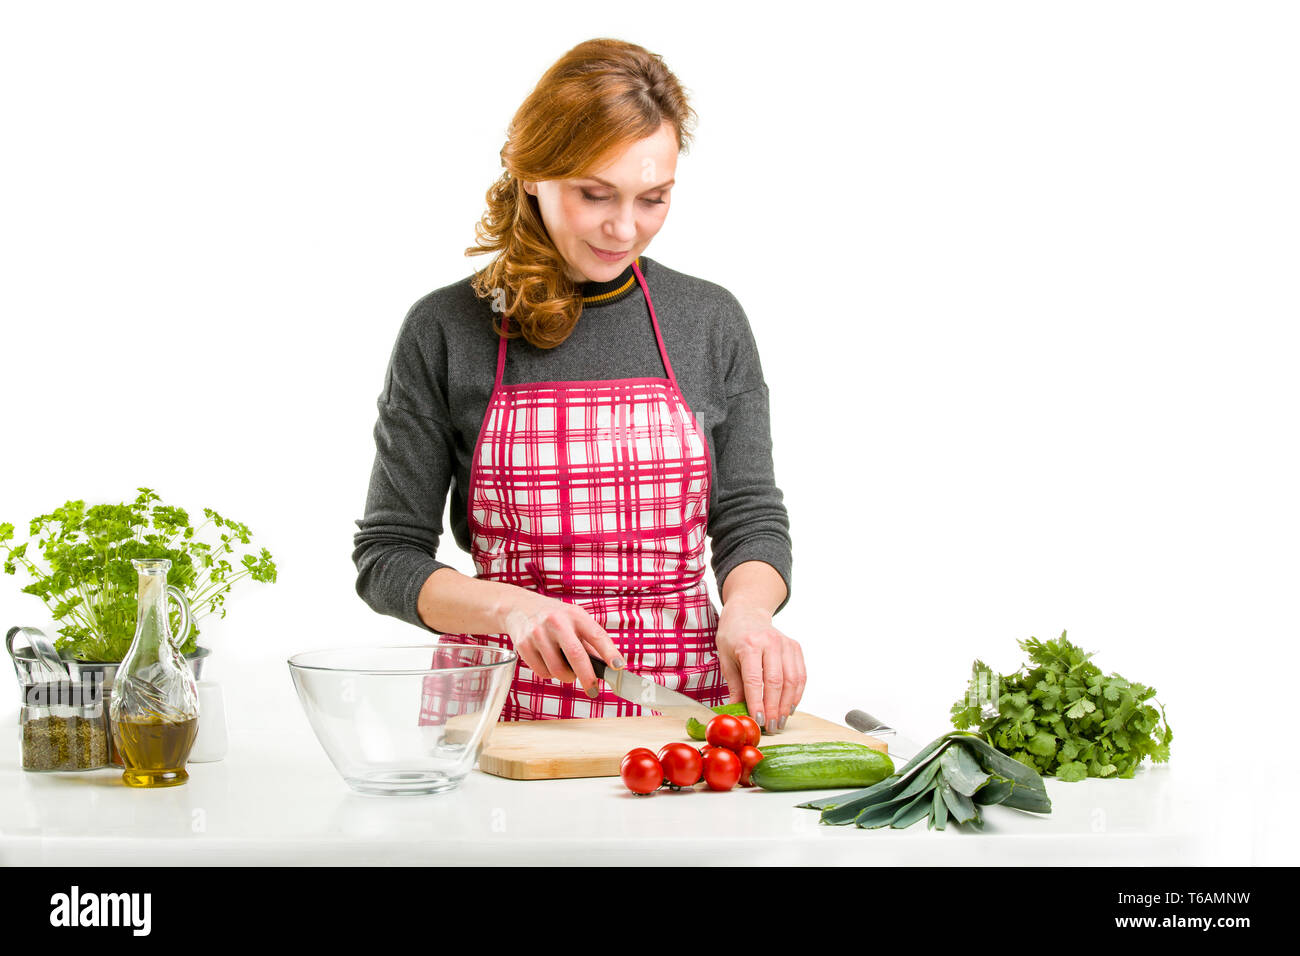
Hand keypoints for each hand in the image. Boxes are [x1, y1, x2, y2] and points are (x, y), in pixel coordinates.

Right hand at [501, 587, 623, 696]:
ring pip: (558, 670)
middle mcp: (557, 621)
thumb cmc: (554, 617)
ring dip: (567, 677)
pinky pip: (542, 672)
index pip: (596, 635)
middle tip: (593, 690)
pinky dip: (550, 674)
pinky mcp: (524, 645)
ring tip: (566, 669)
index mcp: (575, 615)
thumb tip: (608, 667)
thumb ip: (589, 642)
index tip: (619, 667)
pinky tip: (549, 662)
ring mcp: (538, 633)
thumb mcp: (575, 620)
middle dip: (587, 677)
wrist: (519, 607)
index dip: (609, 652)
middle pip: (576, 655)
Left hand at [715, 602, 804, 733]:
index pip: (754, 680)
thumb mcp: (725, 659)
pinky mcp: (795, 647)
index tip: (758, 721)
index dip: (757, 703)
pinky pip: (800, 674)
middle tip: (771, 727)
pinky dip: (797, 693)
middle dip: (774, 708)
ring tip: (780, 721)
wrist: (747, 612)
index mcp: (749, 644)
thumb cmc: (732, 636)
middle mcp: (770, 642)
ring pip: (792, 680)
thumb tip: (738, 711)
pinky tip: (790, 707)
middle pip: (776, 681)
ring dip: (787, 704)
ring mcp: (785, 644)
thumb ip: (734, 685)